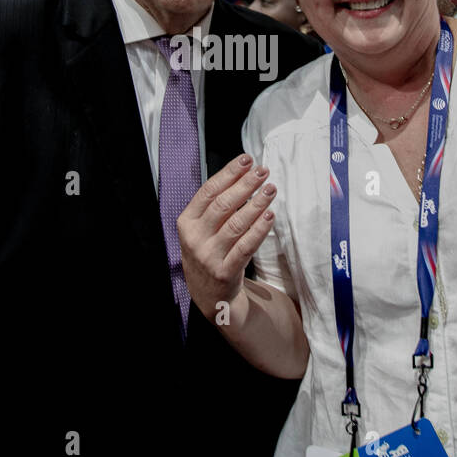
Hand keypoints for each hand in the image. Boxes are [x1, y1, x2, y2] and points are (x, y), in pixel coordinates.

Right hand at [177, 155, 276, 320]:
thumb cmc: (209, 252)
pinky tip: (270, 216)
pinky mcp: (225, 272)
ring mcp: (209, 256)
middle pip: (223, 205)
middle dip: (245, 184)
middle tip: (263, 171)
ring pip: (236, 224)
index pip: (208, 191)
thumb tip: (242, 173)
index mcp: (186, 223)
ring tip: (270, 189)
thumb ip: (214, 206)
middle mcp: (194, 239)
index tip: (246, 160)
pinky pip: (246, 246)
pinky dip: (259, 230)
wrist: (209, 296)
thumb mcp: (200, 229)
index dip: (229, 173)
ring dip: (256, 204)